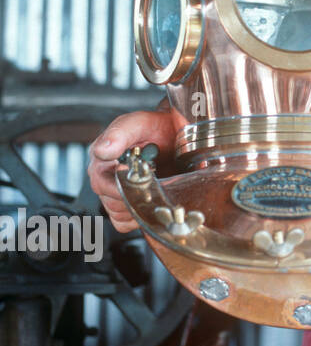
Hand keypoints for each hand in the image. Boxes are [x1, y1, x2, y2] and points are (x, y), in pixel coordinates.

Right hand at [87, 110, 175, 232]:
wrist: (176, 132)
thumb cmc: (156, 127)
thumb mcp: (140, 123)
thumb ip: (121, 132)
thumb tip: (103, 150)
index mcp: (102, 157)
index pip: (100, 182)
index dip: (120, 187)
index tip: (139, 183)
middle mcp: (105, 175)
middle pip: (108, 201)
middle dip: (133, 196)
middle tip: (154, 185)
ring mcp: (115, 190)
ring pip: (116, 213)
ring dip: (136, 206)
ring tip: (154, 190)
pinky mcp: (127, 202)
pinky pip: (122, 222)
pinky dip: (136, 218)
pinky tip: (149, 203)